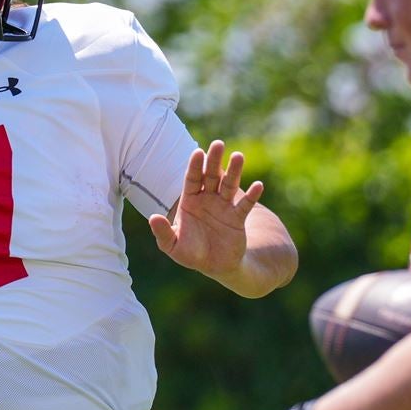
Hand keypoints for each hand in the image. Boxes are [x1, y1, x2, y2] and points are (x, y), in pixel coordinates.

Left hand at [148, 140, 263, 277]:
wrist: (215, 265)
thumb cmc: (190, 252)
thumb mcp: (172, 245)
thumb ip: (162, 232)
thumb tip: (152, 218)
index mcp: (190, 201)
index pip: (192, 178)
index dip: (195, 166)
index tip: (198, 152)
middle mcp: (207, 199)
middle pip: (211, 176)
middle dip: (214, 161)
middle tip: (218, 144)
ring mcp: (224, 207)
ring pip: (229, 185)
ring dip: (234, 171)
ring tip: (238, 156)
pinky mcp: (238, 218)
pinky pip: (245, 205)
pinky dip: (252, 196)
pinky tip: (258, 185)